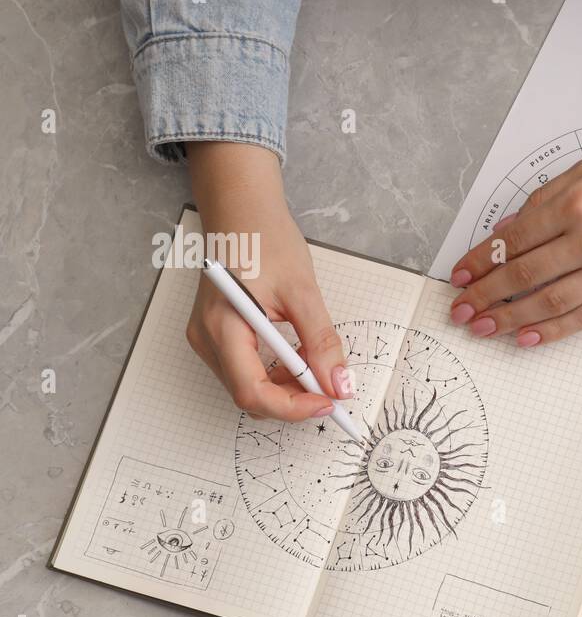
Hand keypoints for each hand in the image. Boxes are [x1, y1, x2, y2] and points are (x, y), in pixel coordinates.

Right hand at [184, 142, 349, 419]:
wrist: (242, 209)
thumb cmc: (266, 239)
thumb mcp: (303, 291)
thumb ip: (321, 342)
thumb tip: (339, 384)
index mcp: (222, 326)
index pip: (253, 391)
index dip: (292, 407)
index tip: (329, 403)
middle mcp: (206, 338)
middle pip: (249, 394)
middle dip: (293, 399)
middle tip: (331, 389)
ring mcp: (207, 338)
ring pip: (248, 385)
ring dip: (287, 386)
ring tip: (316, 364)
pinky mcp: (216, 335)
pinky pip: (246, 368)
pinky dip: (276, 372)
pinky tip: (298, 356)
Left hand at [447, 125, 581, 344]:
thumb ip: (546, 200)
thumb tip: (507, 232)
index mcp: (576, 201)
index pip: (513, 240)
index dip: (481, 262)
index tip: (460, 277)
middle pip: (524, 275)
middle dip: (486, 296)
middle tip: (460, 311)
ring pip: (550, 302)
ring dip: (510, 318)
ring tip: (483, 328)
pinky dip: (553, 330)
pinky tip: (527, 337)